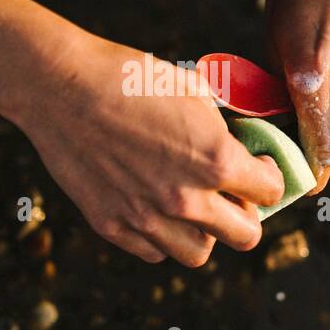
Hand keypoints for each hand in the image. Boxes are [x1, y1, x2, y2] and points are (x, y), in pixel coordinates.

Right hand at [18, 36, 284, 265]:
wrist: (59, 87)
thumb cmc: (125, 77)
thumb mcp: (191, 87)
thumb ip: (224, 122)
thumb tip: (243, 138)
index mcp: (215, 161)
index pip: (271, 191)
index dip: (269, 176)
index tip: (258, 167)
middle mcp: (187, 199)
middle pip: (245, 236)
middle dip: (248, 213)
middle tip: (233, 194)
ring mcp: (147, 218)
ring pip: (198, 253)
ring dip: (205, 232)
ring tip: (192, 205)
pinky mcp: (112, 225)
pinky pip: (153, 251)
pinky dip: (161, 237)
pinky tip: (154, 207)